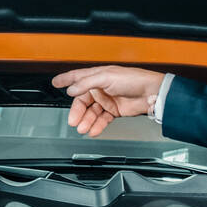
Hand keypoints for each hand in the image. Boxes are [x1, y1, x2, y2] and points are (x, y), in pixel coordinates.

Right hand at [51, 65, 166, 136]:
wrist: (151, 93)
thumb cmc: (133, 79)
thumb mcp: (106, 77)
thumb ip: (86, 83)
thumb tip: (72, 89)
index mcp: (97, 76)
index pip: (77, 77)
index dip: (65, 80)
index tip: (55, 83)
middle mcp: (101, 87)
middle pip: (83, 101)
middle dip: (77, 112)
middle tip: (73, 121)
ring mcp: (108, 99)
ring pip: (92, 112)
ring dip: (86, 121)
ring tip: (83, 128)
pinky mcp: (115, 110)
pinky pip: (102, 119)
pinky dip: (97, 125)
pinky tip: (93, 130)